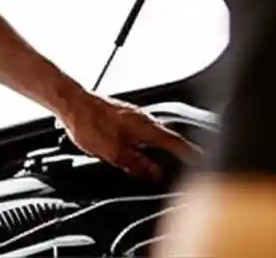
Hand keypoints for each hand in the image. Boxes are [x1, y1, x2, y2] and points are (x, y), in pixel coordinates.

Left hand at [58, 93, 199, 179]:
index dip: (192, 154)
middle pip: (168, 138)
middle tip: (185, 164)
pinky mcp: (121, 113)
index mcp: (146, 127)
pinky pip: (141, 130)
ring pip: (153, 133)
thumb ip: (137, 164)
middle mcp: (143, 118)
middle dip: (177, 152)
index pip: (177, 143)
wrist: (71, 102)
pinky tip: (136, 148)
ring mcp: (132, 114)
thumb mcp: (114, 152)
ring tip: (159, 161)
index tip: (204, 161)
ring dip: (159, 147)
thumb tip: (154, 173)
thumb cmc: (89, 122)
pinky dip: (145, 141)